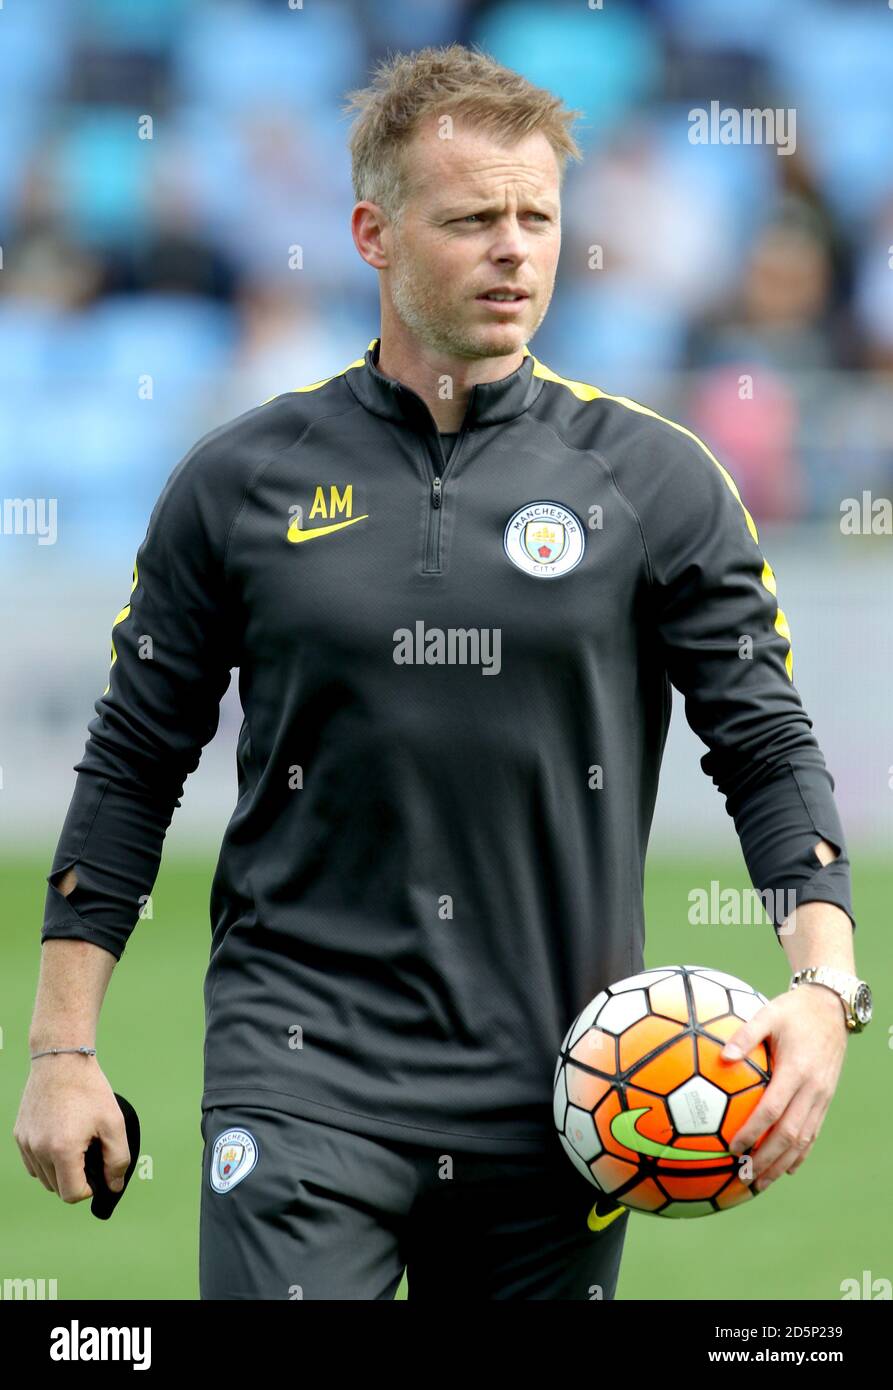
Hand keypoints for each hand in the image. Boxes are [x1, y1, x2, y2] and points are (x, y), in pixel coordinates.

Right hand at [13, 1054, 129, 1202]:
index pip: (72, 1195)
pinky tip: (61, 1139)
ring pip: (43, 1177)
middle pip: (57, 1188)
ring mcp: (25, 1143)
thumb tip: (113, 1186)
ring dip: (60, 1170)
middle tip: (90, 1151)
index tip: (98, 1171)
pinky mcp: (19, 1135)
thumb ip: (117, 1159)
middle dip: (76, 1178)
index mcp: (62, 1150)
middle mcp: (38, 1150)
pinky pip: (32, 1162)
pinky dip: (46, 1159)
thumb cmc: (89, 1090)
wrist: (62, 1060)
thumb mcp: (114, 1123)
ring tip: (76, 1142)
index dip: (90, 1188)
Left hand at [723, 983, 847, 1190]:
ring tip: (761, 1183)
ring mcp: (822, 1097)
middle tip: (744, 1178)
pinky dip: (800, 1154)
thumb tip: (722, 1056)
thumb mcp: (769, 1013)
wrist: (832, 1008)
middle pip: (790, 1134)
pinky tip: (787, 1168)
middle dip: (767, 1160)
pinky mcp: (826, 1099)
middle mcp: (812, 1089)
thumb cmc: (794, 1011)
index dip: (753, 1132)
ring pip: (804, 1140)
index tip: (733, 1149)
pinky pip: (813, 1132)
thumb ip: (745, 1034)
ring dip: (782, 1164)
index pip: (772, 1111)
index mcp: (796, 1071)